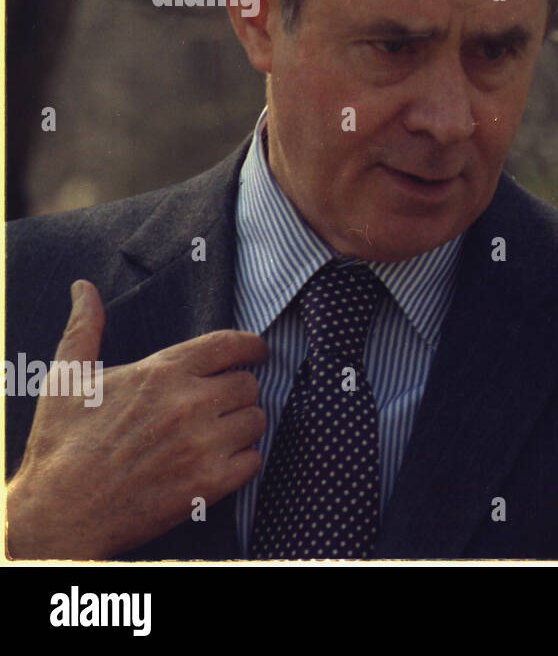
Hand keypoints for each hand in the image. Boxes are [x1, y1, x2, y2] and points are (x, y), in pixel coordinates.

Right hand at [5, 280, 268, 558]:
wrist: (56, 514)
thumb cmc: (61, 445)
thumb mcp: (66, 379)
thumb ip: (85, 328)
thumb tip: (83, 287)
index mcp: (161, 373)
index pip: (232, 343)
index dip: (252, 346)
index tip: (257, 353)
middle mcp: (189, 404)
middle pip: (249, 384)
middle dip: (237, 393)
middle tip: (217, 406)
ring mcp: (202, 445)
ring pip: (256, 421)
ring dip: (241, 427)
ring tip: (214, 436)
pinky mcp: (208, 484)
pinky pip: (254, 461)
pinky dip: (241, 462)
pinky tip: (216, 464)